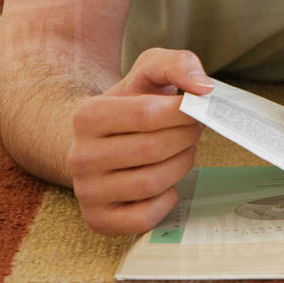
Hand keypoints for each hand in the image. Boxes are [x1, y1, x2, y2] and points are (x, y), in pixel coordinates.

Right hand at [67, 48, 212, 234]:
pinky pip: (145, 217)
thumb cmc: (132, 103)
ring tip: (182, 150)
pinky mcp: (99, 219)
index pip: (148, 114)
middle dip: (186, 137)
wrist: (101, 139)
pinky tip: (166, 181)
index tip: (198, 107)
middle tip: (195, 128)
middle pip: (153, 149)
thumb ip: (177, 64)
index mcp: (87, 116)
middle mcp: (79, 156)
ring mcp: (86, 191)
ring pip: (152, 183)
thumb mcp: (150, 71)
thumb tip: (204, 88)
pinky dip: (167, 199)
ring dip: (181, 164)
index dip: (184, 111)